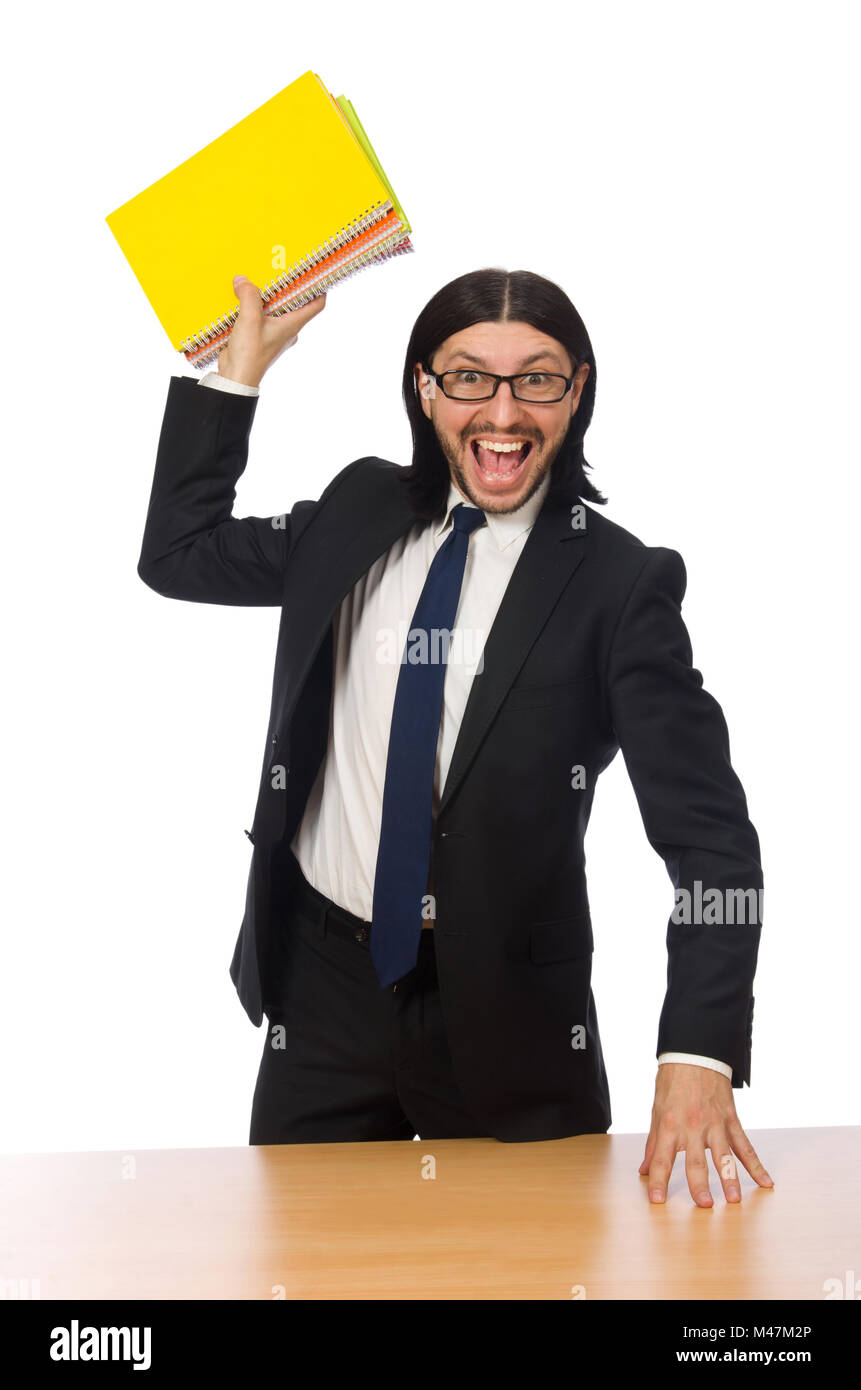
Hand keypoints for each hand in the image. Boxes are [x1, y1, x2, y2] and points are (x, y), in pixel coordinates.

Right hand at [215, 275, 326, 387]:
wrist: (235, 378)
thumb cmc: (250, 354)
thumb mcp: (250, 319)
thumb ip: (249, 296)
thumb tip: (243, 281)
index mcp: (293, 324)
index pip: (316, 304)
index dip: (319, 287)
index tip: (315, 272)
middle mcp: (287, 328)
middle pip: (294, 302)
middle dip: (286, 286)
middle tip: (279, 269)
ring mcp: (273, 333)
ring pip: (275, 308)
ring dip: (266, 296)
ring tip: (257, 280)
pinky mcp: (259, 335)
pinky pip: (260, 316)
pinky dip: (253, 306)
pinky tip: (242, 298)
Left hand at [639, 1063, 773, 1205]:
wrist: (694, 1054)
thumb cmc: (672, 1083)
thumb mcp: (657, 1111)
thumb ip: (653, 1143)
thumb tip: (643, 1170)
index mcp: (670, 1126)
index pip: (661, 1159)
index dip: (658, 1181)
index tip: (657, 1200)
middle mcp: (692, 1127)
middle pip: (696, 1162)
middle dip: (699, 1185)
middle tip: (704, 1205)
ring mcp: (714, 1124)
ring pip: (724, 1156)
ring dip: (730, 1179)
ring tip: (734, 1200)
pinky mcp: (730, 1120)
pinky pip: (745, 1146)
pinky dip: (756, 1165)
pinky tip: (766, 1182)